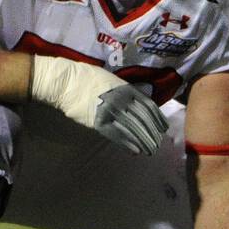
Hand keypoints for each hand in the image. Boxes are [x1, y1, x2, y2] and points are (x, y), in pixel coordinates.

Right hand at [29, 55, 167, 154]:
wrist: (65, 81)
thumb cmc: (86, 77)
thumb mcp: (110, 79)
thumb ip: (125, 90)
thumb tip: (136, 100)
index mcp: (126, 89)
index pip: (148, 106)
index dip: (157, 119)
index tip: (163, 129)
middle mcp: (122, 100)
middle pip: (142, 120)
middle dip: (151, 134)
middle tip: (157, 144)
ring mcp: (111, 111)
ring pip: (132, 129)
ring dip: (142, 141)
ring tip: (149, 150)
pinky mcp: (98, 121)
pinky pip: (116, 135)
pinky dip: (127, 144)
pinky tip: (134, 151)